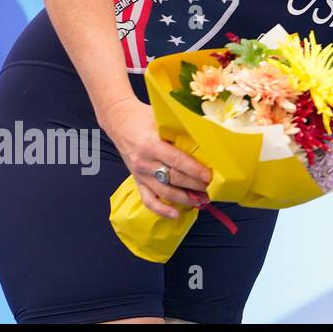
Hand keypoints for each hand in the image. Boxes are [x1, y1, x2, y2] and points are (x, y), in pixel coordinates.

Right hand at [101, 98, 211, 218]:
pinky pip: (148, 200)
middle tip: (213, 189)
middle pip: (173, 178)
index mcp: (150, 144)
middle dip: (195, 185)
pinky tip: (175, 214)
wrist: (119, 121)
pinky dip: (161, 209)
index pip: (175, 160)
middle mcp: (144, 162)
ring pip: (164, 192)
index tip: (209, 176)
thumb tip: (206, 137)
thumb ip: (179, 129)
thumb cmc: (144, 117)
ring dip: (184, 199)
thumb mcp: (161, 118)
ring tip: (202, 201)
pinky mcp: (137, 181)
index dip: (193, 169)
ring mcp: (140, 174)